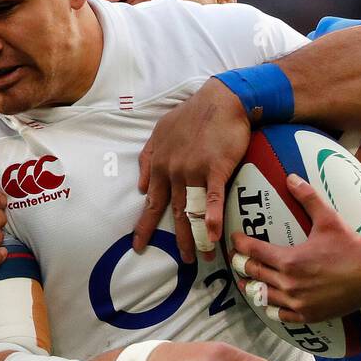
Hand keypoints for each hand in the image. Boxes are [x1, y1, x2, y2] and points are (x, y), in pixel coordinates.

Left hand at [133, 78, 249, 262]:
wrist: (222, 99)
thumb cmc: (193, 114)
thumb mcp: (161, 131)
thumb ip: (148, 158)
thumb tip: (141, 186)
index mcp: (161, 165)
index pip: (151, 201)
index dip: (145, 225)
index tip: (138, 245)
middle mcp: (174, 171)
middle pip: (173, 212)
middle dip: (177, 239)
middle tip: (179, 261)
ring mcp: (194, 170)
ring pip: (192, 209)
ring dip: (196, 236)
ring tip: (200, 257)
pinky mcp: (216, 168)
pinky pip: (213, 198)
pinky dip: (213, 217)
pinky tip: (214, 235)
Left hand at [231, 173, 360, 322]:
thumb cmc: (351, 247)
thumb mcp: (329, 220)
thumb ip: (308, 198)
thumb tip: (291, 177)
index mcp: (290, 260)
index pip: (254, 252)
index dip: (241, 243)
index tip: (236, 238)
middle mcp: (288, 284)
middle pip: (253, 273)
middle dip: (241, 264)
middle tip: (236, 258)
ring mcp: (296, 303)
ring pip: (261, 296)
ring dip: (251, 286)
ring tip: (246, 280)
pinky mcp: (305, 316)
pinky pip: (278, 314)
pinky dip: (269, 307)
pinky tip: (267, 300)